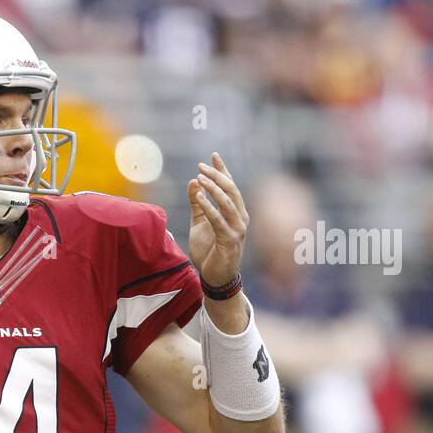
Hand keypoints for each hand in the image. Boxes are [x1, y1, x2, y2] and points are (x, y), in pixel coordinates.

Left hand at [187, 152, 248, 287]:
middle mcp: (240, 217)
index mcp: (235, 212)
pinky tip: (200, 197)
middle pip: (231, 190)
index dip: (222, 170)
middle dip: (217, 176)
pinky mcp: (230, 240)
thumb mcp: (200, 223)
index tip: (213, 155)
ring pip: (227, 202)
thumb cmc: (209, 250)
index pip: (230, 186)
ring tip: (200, 177)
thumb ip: (197, 204)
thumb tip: (193, 182)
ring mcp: (237, 229)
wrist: (215, 277)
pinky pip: (219, 220)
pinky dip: (209, 207)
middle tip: (201, 165)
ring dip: (213, 188)